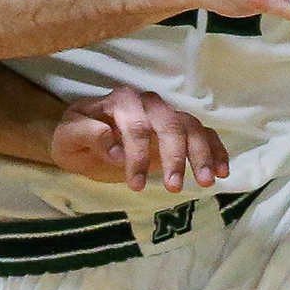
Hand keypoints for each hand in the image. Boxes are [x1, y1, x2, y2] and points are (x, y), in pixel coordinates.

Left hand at [51, 85, 228, 192]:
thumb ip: (86, 136)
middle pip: (169, 123)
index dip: (137, 154)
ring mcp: (165, 114)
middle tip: (174, 188)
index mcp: (119, 101)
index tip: (136, 185)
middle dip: (175, 155)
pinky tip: (222, 171)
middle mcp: (147, 103)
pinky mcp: (177, 130)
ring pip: (190, 126)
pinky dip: (215, 149)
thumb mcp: (67, 138)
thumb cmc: (75, 137)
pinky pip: (203, 133)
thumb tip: (114, 147)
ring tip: (206, 182)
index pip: (135, 124)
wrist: (83, 136)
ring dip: (200, 153)